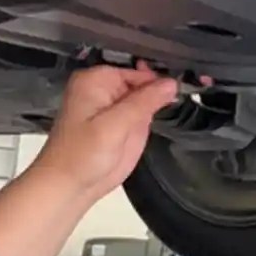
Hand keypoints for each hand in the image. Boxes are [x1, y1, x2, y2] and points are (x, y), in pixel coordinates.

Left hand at [32, 62, 179, 200]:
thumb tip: (170, 84)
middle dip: (162, 85)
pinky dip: (157, 111)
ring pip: (148, 95)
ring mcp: (117, 107)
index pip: (137, 69)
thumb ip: (144, 102)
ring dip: (161, 98)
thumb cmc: (78, 156)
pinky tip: (168, 109)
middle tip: (183, 89)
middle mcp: (107, 90)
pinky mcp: (125, 124)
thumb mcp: (114, 125)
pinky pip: (147, 111)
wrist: (71, 186)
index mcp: (96, 81)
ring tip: (178, 98)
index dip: (159, 77)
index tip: (179, 85)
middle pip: (144, 79)